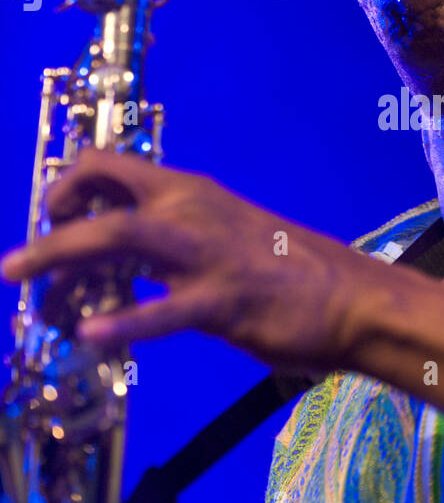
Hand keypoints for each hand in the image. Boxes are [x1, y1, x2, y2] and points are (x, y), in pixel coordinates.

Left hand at [0, 148, 373, 372]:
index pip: (112, 166)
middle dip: (47, 225)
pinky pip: (163, 312)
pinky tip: (90, 336)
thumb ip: (173, 246)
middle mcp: (190, 212)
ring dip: (59, 258)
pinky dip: (124, 322)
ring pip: (117, 240)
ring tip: (24, 287)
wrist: (352, 298)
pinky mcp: (224, 302)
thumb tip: (125, 264)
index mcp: (190, 193)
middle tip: (16, 264)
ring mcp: (205, 255)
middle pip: (102, 198)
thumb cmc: (290, 271)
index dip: (69, 185)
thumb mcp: (223, 240)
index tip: (50, 216)